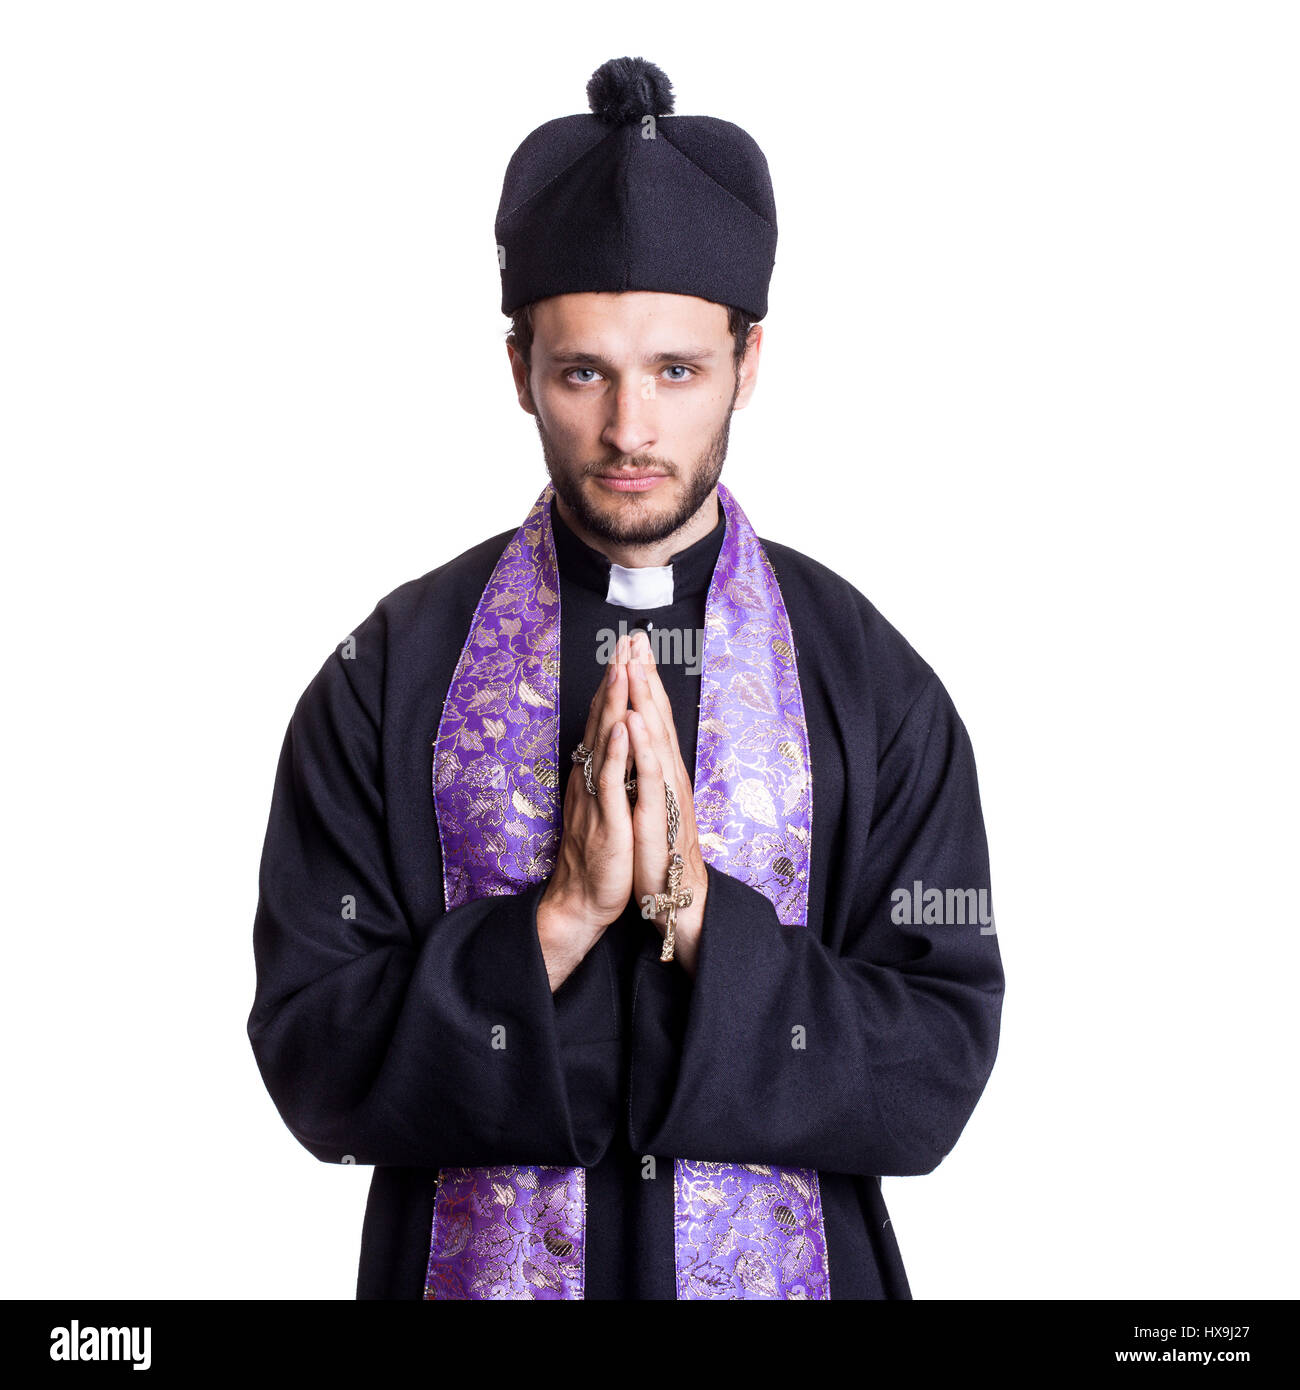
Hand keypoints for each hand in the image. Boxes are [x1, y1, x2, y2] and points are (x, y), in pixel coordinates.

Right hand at [537, 634, 635, 989]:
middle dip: (616, 678)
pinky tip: (623, 725)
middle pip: (603, 718)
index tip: (627, 649)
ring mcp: (596, 795)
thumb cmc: (601, 855)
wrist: (585, 899)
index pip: (605, 718)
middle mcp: (591, 777)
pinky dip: (616, 750)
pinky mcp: (605, 818)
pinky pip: (609, 779)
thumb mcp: (607, 805)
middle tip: (626, 640)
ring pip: (604, 740)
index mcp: (595, 773)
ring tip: (623, 667)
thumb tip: (617, 742)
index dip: (616, 683)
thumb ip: (610, 773)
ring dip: (614, 703)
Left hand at [624, 629, 707, 976]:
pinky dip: (643, 745)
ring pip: (655, 737)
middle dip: (646, 675)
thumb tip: (635, 741)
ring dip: (646, 699)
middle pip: (656, 716)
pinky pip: (650, 775)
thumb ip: (644, 771)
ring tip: (636, 665)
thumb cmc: (659, 851)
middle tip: (637, 637)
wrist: (676, 896)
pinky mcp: (658, 814)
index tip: (633, 646)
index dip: (643, 680)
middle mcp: (668, 774)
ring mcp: (665, 793)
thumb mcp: (649, 803)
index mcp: (663, 770)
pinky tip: (635, 721)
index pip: (652, 716)